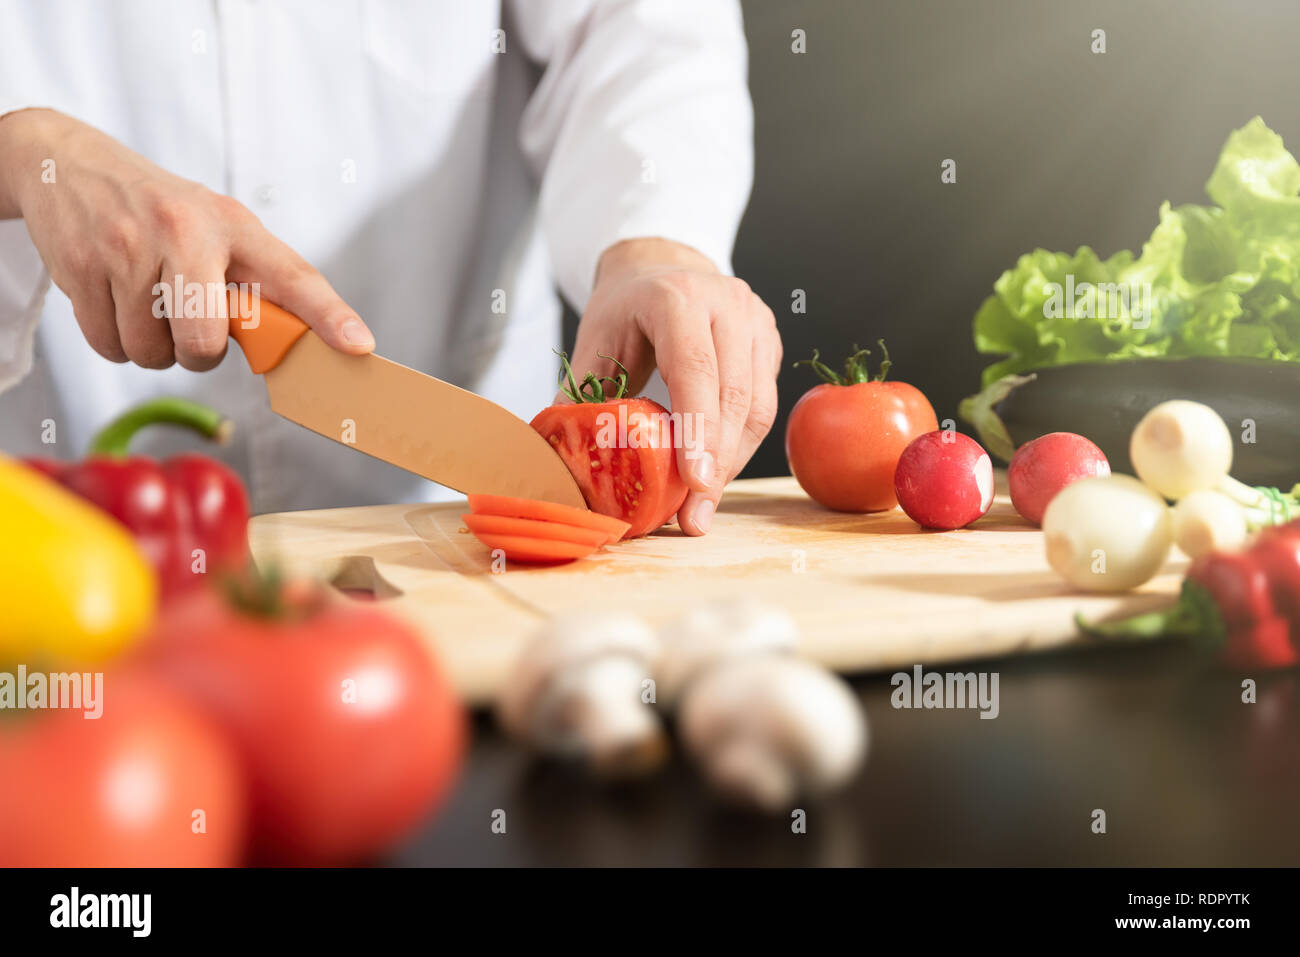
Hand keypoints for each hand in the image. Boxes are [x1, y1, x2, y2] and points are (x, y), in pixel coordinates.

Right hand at [0, 108, 372, 370]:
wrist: (66, 164)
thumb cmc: (158, 211)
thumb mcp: (215, 227)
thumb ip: (251, 281)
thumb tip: (282, 348)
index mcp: (233, 225)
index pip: (292, 275)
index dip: (329, 315)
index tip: (359, 346)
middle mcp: (184, 232)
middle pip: (204, 341)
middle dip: (197, 352)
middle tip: (188, 325)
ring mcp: (127, 248)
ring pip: (151, 353)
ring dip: (150, 345)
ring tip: (145, 300)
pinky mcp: (79, 266)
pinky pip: (108, 346)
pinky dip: (113, 340)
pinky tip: (113, 299)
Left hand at [563, 238, 781, 534]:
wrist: (661, 270)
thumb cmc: (623, 313)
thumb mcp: (593, 345)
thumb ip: (580, 399)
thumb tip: (560, 461)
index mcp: (675, 297)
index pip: (694, 368)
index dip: (698, 429)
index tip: (694, 483)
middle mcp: (725, 302)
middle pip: (733, 394)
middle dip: (716, 463)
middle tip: (695, 516)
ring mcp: (755, 320)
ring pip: (757, 406)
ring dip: (732, 463)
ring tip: (702, 506)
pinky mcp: (770, 343)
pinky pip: (764, 405)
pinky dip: (741, 446)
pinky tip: (714, 474)